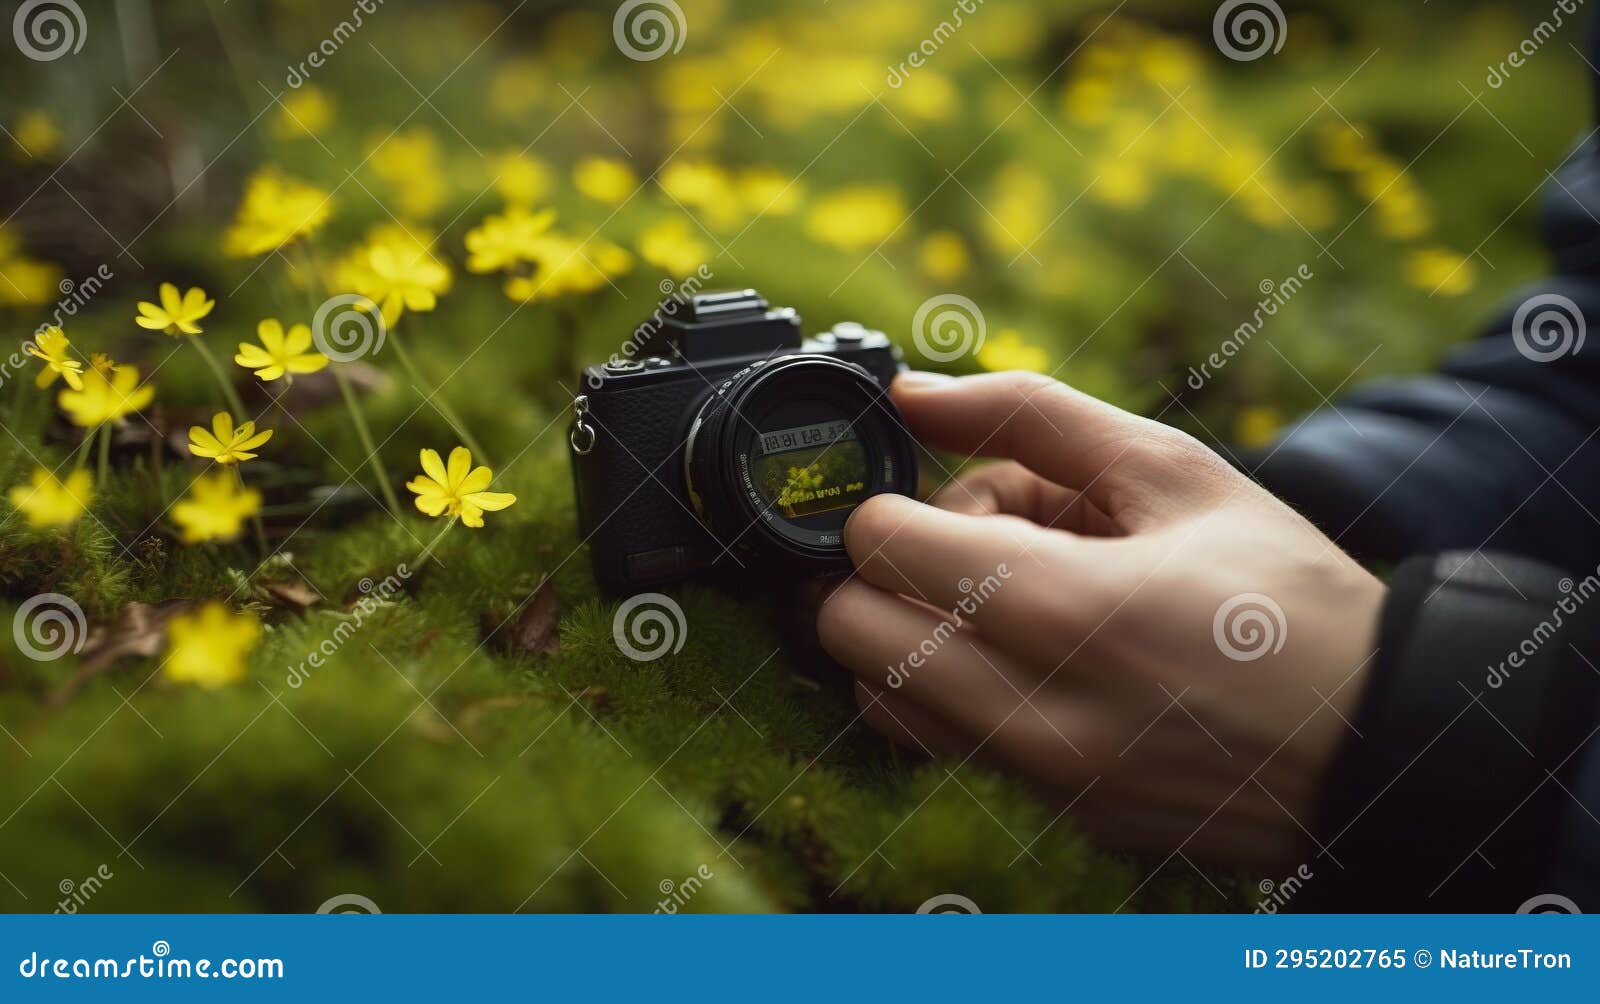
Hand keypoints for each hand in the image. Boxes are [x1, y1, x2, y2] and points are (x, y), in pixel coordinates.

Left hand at [812, 371, 1386, 867]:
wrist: (1374, 736)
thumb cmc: (1281, 593)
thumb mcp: (1172, 471)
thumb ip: (1027, 415)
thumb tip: (911, 394)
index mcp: (1061, 609)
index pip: (878, 545)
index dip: (900, 503)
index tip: (958, 498)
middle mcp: (1030, 711)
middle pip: (849, 631)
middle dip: (886, 573)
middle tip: (977, 552)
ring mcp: (1037, 777)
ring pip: (882, 699)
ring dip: (912, 637)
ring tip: (1014, 607)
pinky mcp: (1052, 813)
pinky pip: (946, 745)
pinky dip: (957, 692)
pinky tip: (1042, 658)